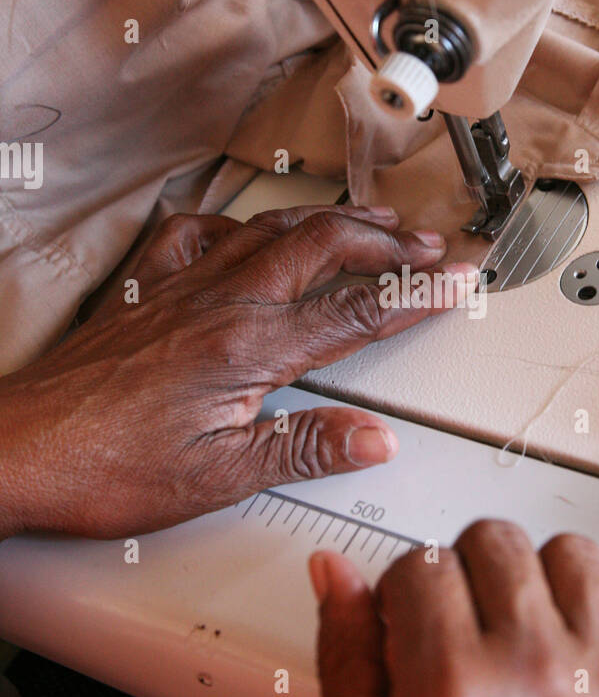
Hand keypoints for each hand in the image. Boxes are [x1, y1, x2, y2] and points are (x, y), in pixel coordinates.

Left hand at [0, 205, 475, 538]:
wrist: (19, 449)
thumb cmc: (104, 467)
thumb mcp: (218, 477)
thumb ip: (303, 448)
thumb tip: (372, 439)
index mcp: (247, 347)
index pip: (355, 310)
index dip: (415, 292)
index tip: (457, 279)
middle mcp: (218, 302)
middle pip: (323, 246)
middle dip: (386, 240)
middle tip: (428, 244)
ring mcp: (181, 286)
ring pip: (272, 229)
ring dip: (331, 220)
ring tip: (371, 219)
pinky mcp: (146, 288)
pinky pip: (201, 233)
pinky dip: (242, 224)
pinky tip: (251, 229)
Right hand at [312, 521, 598, 696]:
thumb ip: (346, 663)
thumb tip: (337, 578)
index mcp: (454, 690)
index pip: (420, 564)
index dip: (403, 593)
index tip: (410, 624)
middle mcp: (538, 670)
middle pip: (495, 541)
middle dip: (462, 572)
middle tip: (457, 624)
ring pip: (571, 556)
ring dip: (535, 580)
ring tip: (518, 630)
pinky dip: (594, 623)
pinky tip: (569, 666)